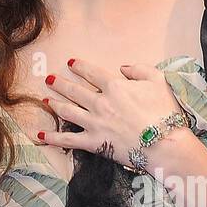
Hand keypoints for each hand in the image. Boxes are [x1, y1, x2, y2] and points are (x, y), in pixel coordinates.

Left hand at [39, 59, 187, 168]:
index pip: (92, 73)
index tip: (71, 63)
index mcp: (114, 86)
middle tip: (49, 79)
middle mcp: (99, 102)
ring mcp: (94, 123)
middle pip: (74, 91)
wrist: (164, 144)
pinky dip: (53, 137)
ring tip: (46, 99)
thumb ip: (140, 70)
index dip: (80, 66)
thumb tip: (123, 67)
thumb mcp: (158, 81)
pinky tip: (41, 135)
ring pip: (67, 111)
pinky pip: (68, 140)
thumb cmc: (165, 112)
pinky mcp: (93, 142)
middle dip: (60, 84)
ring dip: (55, 104)